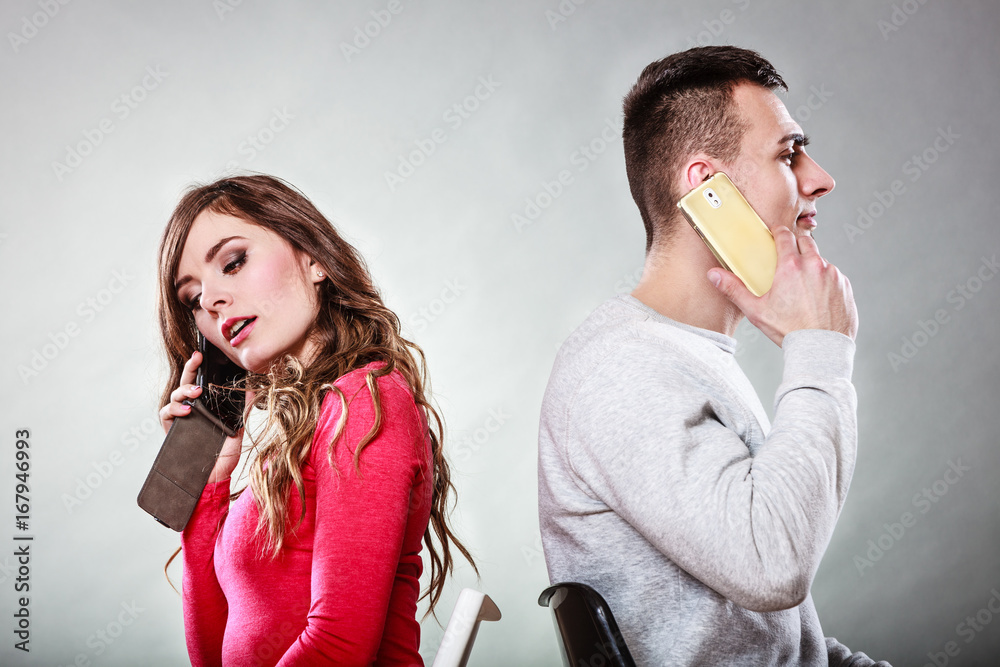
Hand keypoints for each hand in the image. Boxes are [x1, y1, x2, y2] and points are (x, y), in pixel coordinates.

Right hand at [158, 350, 244, 483]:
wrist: (214, 478)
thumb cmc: (223, 455)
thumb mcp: (237, 429)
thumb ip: (242, 410)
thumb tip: (252, 389)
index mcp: (206, 407)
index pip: (201, 382)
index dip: (200, 368)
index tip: (203, 354)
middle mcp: (191, 411)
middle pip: (185, 384)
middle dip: (190, 369)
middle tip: (197, 358)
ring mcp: (181, 420)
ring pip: (175, 397)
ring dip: (183, 390)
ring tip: (196, 392)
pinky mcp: (172, 431)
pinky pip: (166, 415)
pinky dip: (174, 409)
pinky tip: (187, 409)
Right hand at [708, 226, 858, 346]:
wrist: (821, 348)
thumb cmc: (789, 331)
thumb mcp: (756, 311)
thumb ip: (734, 290)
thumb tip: (713, 275)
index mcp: (791, 267)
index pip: (785, 236)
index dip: (779, 232)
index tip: (777, 233)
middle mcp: (814, 265)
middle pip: (806, 242)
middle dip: (797, 244)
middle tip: (789, 256)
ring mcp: (832, 274)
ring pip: (820, 260)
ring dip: (812, 265)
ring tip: (803, 283)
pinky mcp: (845, 285)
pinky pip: (834, 276)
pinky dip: (825, 280)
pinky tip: (817, 296)